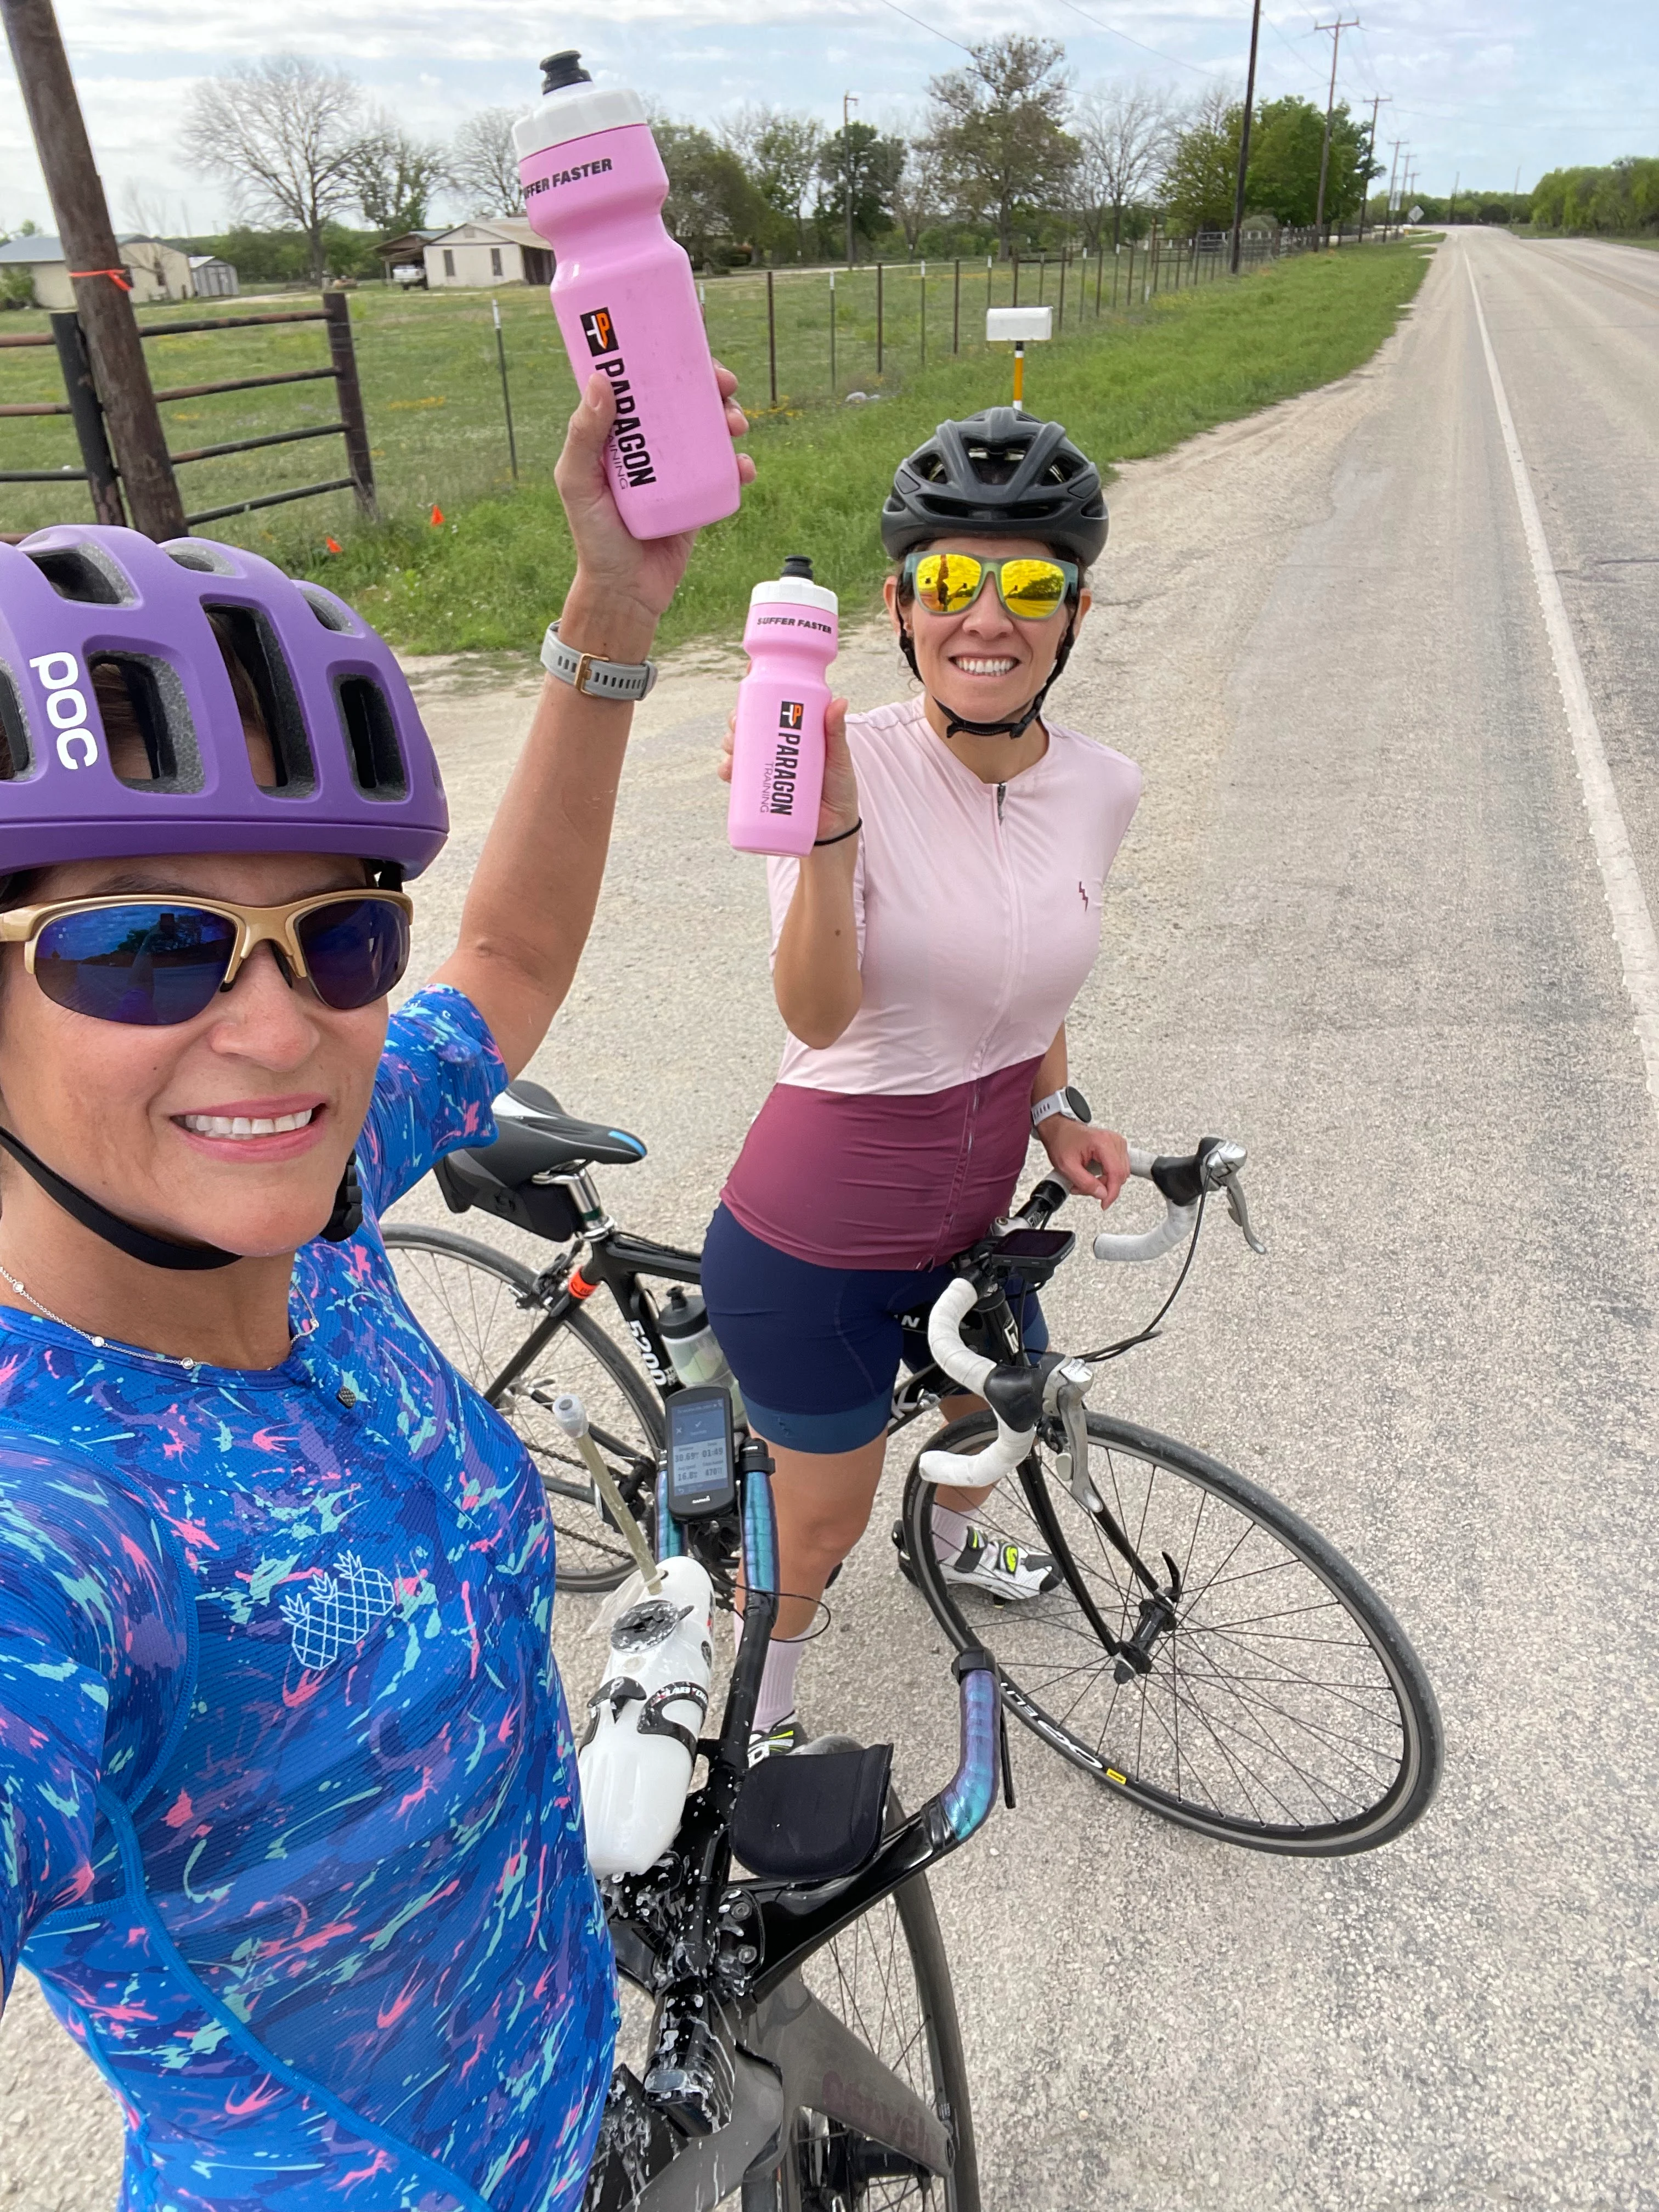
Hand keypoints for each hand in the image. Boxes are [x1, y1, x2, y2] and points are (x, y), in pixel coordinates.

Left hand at [555, 360, 753, 647]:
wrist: (625, 591)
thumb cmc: (593, 537)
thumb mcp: (578, 483)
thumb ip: (584, 436)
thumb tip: (602, 380)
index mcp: (619, 432)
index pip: (644, 383)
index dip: (667, 359)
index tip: (689, 346)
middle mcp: (649, 444)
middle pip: (684, 399)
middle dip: (711, 385)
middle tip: (726, 384)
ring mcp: (677, 469)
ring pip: (709, 430)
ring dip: (730, 418)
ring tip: (738, 426)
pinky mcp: (698, 496)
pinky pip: (724, 473)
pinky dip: (740, 466)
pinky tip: (745, 467)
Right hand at [719, 697, 859, 845]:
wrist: (836, 826)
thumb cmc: (840, 787)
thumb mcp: (839, 757)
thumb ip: (837, 732)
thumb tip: (839, 702)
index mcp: (792, 733)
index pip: (770, 708)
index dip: (754, 694)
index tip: (749, 678)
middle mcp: (775, 748)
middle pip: (749, 726)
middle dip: (737, 721)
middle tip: (739, 724)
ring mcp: (766, 769)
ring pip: (739, 750)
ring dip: (729, 744)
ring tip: (733, 747)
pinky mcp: (760, 792)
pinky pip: (737, 780)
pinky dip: (727, 771)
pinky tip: (728, 770)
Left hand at [1038, 1117, 1129, 1207]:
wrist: (1059, 1129)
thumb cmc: (1061, 1141)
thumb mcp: (1067, 1167)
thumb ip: (1085, 1182)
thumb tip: (1102, 1194)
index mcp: (1103, 1143)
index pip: (1117, 1173)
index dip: (1112, 1192)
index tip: (1104, 1203)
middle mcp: (1114, 1141)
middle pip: (1119, 1175)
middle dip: (1103, 1187)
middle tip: (1083, 1187)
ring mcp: (1117, 1143)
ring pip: (1119, 1174)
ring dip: (1103, 1182)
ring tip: (1084, 1180)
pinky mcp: (1116, 1147)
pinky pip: (1117, 1168)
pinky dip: (1105, 1176)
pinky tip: (1092, 1175)